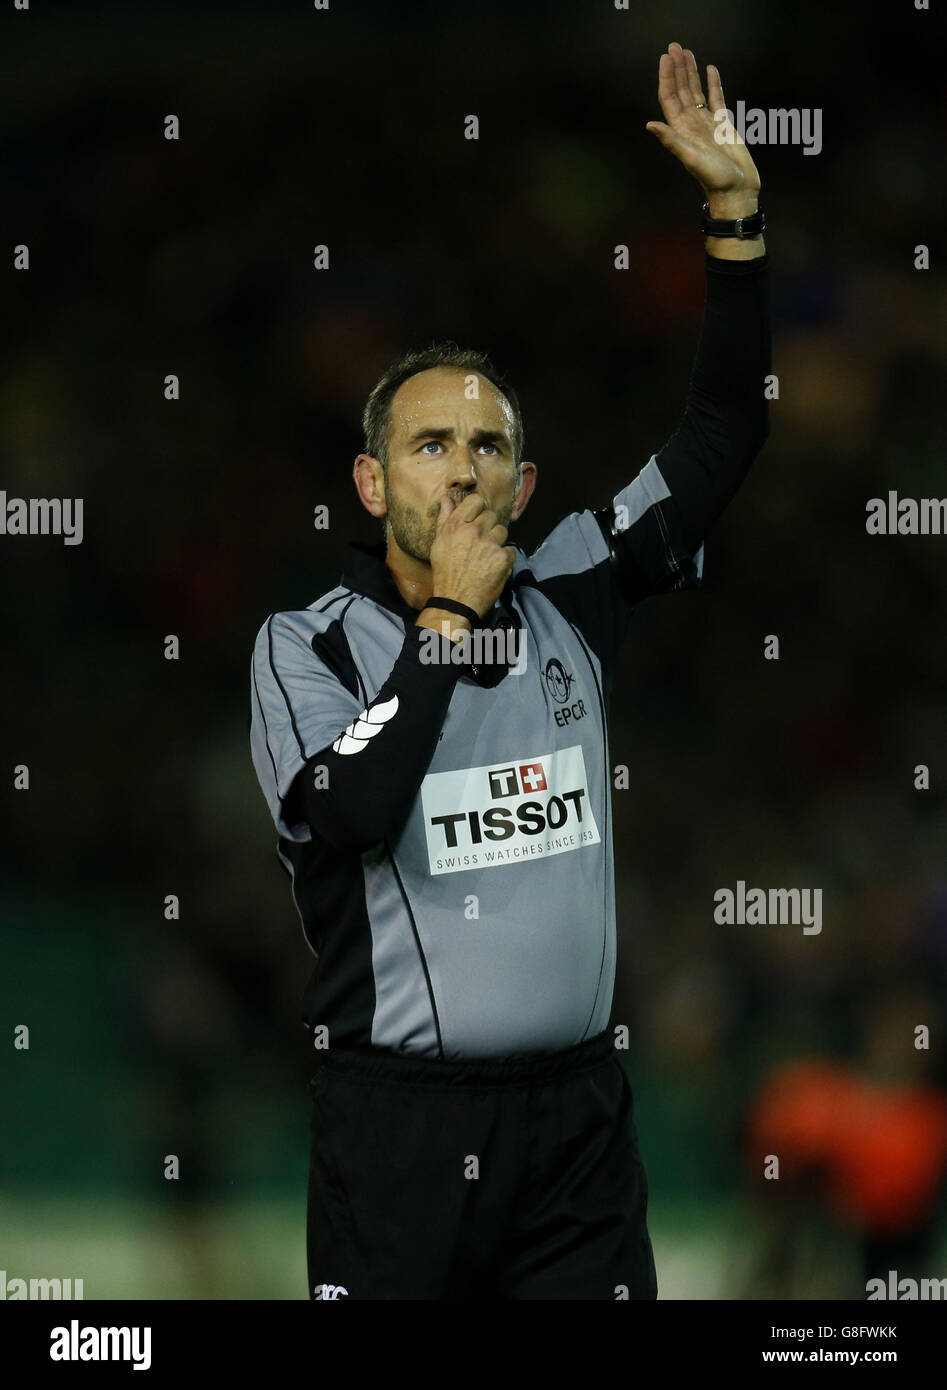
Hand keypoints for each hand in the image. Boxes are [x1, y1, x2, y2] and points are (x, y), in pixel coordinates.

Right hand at [426, 492, 514, 619]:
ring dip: (497, 542)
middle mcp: (473, 531)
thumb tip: (447, 498)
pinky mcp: (502, 558)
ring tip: (487, 556)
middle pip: (491, 515)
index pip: (476, 500)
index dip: (479, 508)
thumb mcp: (439, 544)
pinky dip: (504, 558)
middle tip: (480, 544)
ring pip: (502, 531)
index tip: (477, 519)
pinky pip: (510, 550)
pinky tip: (493, 567)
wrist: (455, 601)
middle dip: (488, 527)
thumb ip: (445, 519)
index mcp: (455, 525)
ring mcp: (489, 544)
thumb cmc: (445, 573)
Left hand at [645, 42, 760, 215]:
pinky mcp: (723, 124)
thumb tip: (650, 124)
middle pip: (682, 90)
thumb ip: (671, 141)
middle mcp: (691, 124)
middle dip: (677, 68)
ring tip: (687, 53)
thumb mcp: (690, 158)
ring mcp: (707, 123)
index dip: (667, 77)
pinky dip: (713, 84)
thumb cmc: (714, 179)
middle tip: (674, 46)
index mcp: (681, 130)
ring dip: (691, 73)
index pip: (670, 98)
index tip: (666, 57)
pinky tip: (710, 70)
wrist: (736, 190)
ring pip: (696, 92)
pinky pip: (716, 98)